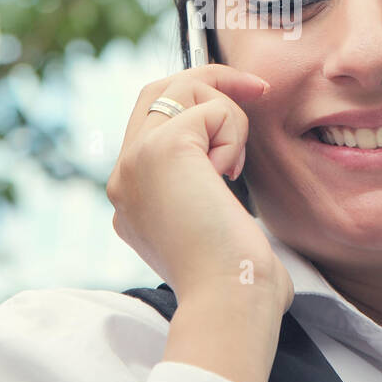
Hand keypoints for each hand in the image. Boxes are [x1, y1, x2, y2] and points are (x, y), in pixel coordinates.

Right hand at [106, 64, 293, 316]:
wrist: (229, 300)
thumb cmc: (236, 280)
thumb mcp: (208, 230)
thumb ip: (199, 192)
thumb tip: (218, 169)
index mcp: (129, 198)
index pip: (151, 122)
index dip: (194, 104)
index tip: (242, 105)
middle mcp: (122, 176)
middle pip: (156, 91)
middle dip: (210, 80)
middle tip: (258, 89)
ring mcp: (135, 160)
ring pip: (185, 90)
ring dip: (229, 118)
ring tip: (234, 171)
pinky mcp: (162, 149)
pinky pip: (210, 109)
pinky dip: (233, 134)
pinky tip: (229, 177)